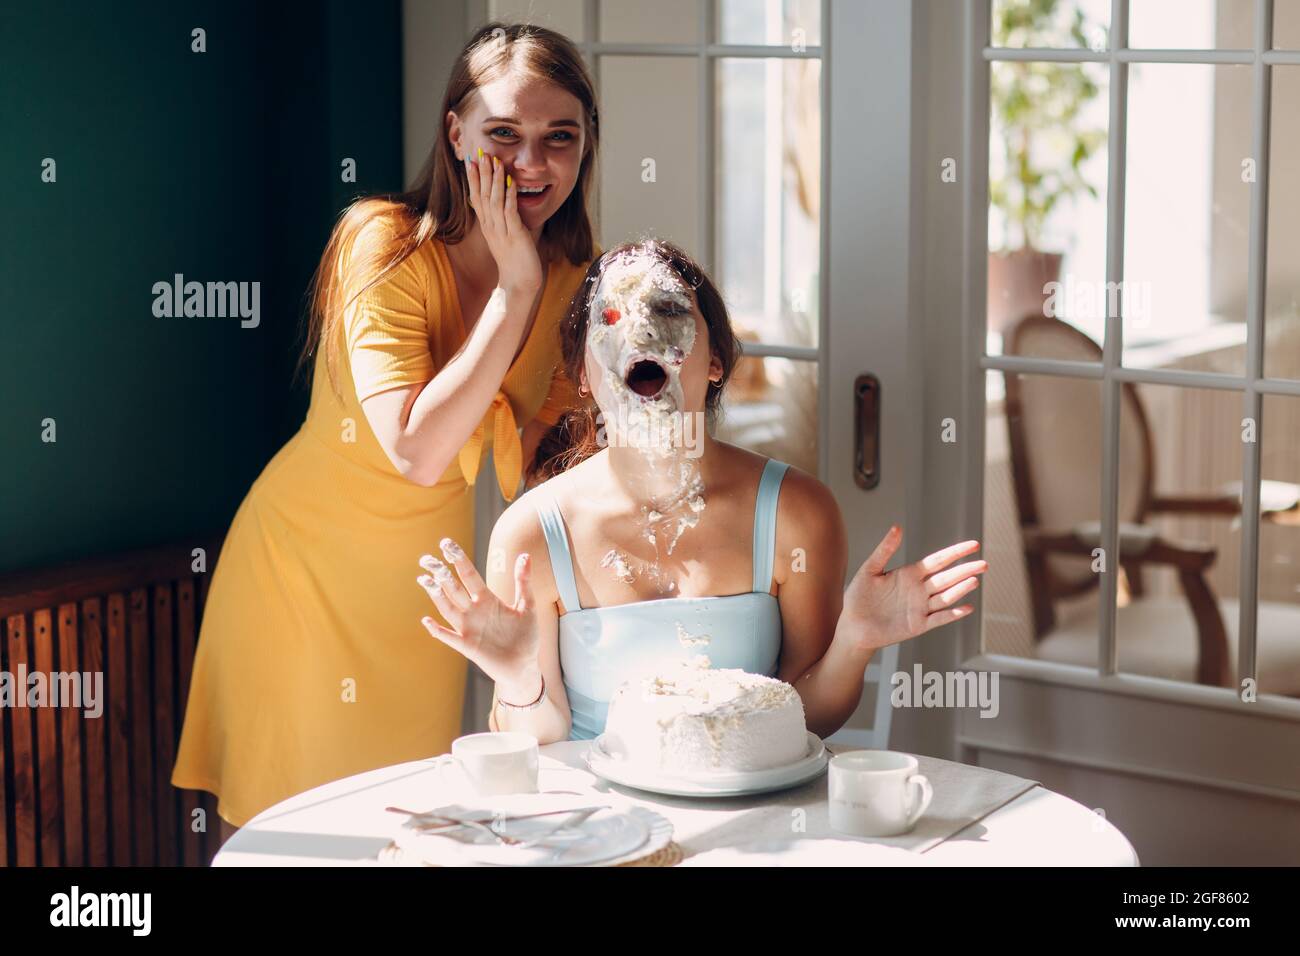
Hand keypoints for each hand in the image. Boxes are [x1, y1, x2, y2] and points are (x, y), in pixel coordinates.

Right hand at [417, 537, 539, 691]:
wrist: (524, 666)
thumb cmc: (526, 636)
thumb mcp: (527, 606)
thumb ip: (523, 582)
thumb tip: (525, 555)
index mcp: (487, 599)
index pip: (469, 575)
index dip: (458, 560)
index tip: (445, 544)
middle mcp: (474, 611)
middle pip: (453, 588)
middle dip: (440, 574)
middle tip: (426, 559)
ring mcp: (469, 628)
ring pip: (448, 608)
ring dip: (436, 595)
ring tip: (424, 580)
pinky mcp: (468, 646)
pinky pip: (449, 637)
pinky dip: (437, 630)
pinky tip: (426, 621)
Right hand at [464, 148, 542, 293]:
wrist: (519, 283)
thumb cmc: (515, 261)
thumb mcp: (503, 237)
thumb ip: (501, 221)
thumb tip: (500, 206)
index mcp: (487, 226)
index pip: (476, 197)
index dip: (474, 178)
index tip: (471, 160)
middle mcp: (491, 226)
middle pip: (482, 195)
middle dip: (481, 173)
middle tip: (480, 153)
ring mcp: (502, 230)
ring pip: (495, 200)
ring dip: (495, 180)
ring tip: (495, 161)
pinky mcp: (515, 235)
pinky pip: (510, 212)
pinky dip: (510, 195)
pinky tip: (511, 182)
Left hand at [840, 525, 987, 651]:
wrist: (852, 626)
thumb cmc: (858, 597)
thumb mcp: (869, 570)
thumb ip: (884, 550)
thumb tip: (897, 527)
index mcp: (910, 574)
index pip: (938, 560)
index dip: (956, 553)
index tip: (974, 545)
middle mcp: (919, 590)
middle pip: (947, 578)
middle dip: (965, 570)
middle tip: (984, 563)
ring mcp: (920, 608)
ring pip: (946, 596)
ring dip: (960, 589)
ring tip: (975, 580)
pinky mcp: (918, 625)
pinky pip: (939, 618)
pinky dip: (953, 614)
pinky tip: (967, 607)